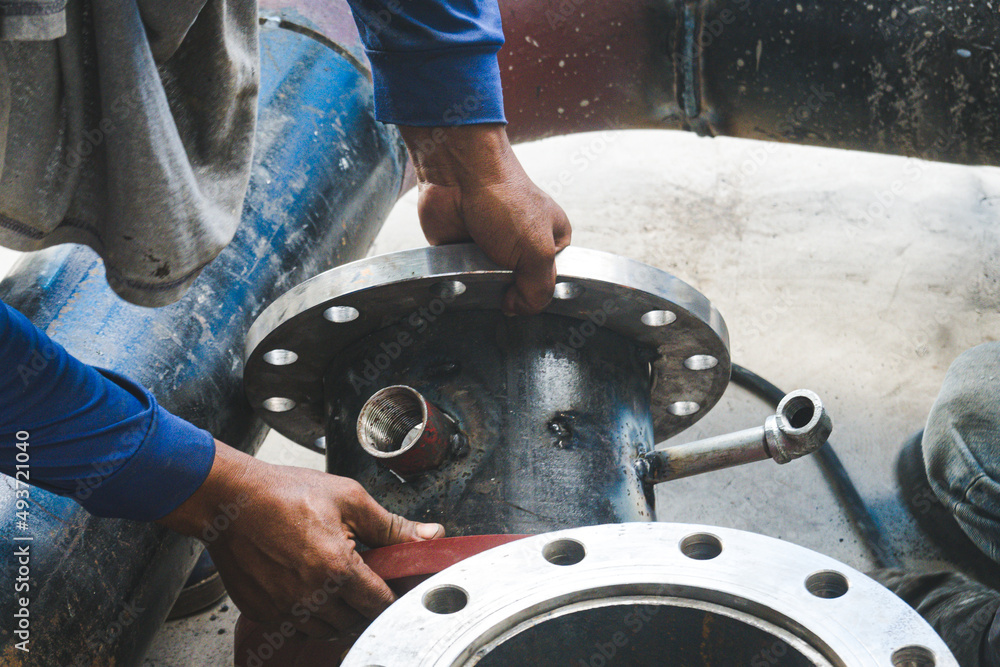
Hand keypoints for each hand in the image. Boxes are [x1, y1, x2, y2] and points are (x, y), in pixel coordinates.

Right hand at [158, 441, 443, 636]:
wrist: (230, 500)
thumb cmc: (285, 493)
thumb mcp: (349, 499)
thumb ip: (392, 525)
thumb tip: (431, 536)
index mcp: (336, 569)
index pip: (380, 604)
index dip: (392, 594)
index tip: (394, 582)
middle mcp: (309, 597)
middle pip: (356, 620)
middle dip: (367, 603)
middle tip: (367, 578)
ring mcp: (284, 609)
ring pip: (328, 629)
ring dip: (341, 612)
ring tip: (339, 581)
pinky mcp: (264, 612)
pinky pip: (299, 627)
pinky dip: (311, 614)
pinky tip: (312, 587)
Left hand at [399, 124, 571, 314]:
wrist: (458, 175)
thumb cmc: (504, 198)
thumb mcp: (538, 251)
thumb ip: (538, 290)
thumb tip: (517, 310)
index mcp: (552, 240)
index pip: (551, 284)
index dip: (537, 295)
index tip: (526, 297)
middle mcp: (523, 245)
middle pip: (519, 288)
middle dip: (509, 292)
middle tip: (502, 281)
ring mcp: (492, 249)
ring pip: (489, 286)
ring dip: (482, 285)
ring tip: (478, 271)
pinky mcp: (462, 252)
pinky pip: (463, 279)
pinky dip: (459, 280)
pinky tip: (459, 272)